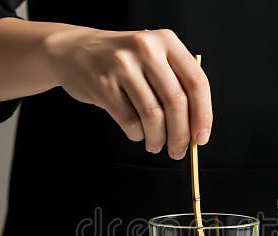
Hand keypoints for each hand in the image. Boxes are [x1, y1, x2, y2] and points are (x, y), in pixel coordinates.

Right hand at [42, 28, 211, 158]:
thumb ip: (176, 85)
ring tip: (156, 144)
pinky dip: (137, 134)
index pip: (196, 82)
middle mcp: (147, 49)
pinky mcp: (103, 84)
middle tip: (179, 151)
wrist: (73, 51)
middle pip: (176, 102)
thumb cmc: (121, 62)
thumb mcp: (153, 58)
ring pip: (153, 115)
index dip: (203, 115)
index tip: (201, 138)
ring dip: (158, 138)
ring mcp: (123, 65)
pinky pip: (130, 121)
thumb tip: (195, 130)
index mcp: (167, 41)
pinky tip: (137, 133)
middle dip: (181, 135)